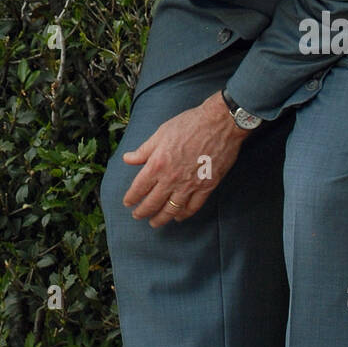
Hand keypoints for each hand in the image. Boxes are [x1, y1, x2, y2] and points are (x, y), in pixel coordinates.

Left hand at [121, 91, 250, 227]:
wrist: (220, 123)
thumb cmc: (189, 124)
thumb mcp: (161, 133)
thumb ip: (143, 151)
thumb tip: (127, 159)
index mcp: (157, 164)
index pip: (139, 188)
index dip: (131, 198)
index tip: (128, 203)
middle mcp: (171, 178)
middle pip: (153, 202)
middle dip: (142, 212)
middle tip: (137, 216)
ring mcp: (190, 184)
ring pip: (171, 209)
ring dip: (161, 218)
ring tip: (154, 223)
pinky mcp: (207, 186)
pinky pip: (193, 206)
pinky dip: (184, 214)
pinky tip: (178, 217)